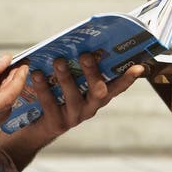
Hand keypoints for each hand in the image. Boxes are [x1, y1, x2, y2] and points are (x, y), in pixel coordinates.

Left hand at [0, 54, 143, 165]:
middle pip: (98, 91)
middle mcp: (89, 108)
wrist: (31, 129)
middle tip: (86, 54)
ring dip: (66, 77)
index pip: (115, 87)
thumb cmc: (51, 97)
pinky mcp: (55, 124)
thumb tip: (72, 42)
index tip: (139, 66)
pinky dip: (43, 88)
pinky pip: (50, 104)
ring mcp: (73, 118)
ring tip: (58, 61)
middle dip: (93, 72)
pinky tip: (36, 75)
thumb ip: (72, 66)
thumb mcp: (64, 82)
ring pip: (74, 97)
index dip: (127, 79)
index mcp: (95, 98)